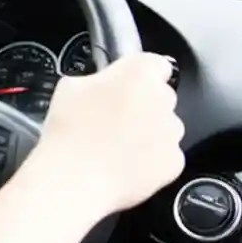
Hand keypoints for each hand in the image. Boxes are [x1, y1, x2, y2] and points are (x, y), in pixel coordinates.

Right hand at [28, 52, 184, 216]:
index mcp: (138, 73)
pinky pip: (165, 156)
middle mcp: (162, 100)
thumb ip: (97, 80)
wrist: (74, 179)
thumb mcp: (70, 87)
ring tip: (117, 145)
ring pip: (165, 127)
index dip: (140, 74)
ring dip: (148, 132)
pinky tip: (125, 164)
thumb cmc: (68, 129)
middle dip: (143, 104)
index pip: (156, 64)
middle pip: (161, 96)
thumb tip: (101, 85)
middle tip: (114, 117)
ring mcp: (171, 133)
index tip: (127, 84)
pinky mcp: (174, 162)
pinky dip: (150, 160)